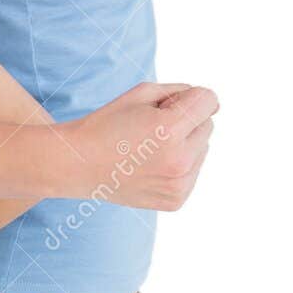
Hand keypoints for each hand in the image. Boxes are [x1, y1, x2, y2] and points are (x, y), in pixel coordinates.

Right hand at [67, 81, 218, 211]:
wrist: (79, 165)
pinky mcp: (176, 200)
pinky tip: (151, 166)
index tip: (172, 102)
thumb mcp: (142, 93)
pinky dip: (178, 166)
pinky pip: (193, 172)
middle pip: (207, 126)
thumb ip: (182, 92)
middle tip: (151, 128)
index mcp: (170, 130)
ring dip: (184, 144)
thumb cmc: (108, 123)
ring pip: (202, 150)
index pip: (209, 100)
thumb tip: (213, 105)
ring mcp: (178, 185)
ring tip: (148, 148)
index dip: (192, 96)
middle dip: (186, 121)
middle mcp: (179, 161)